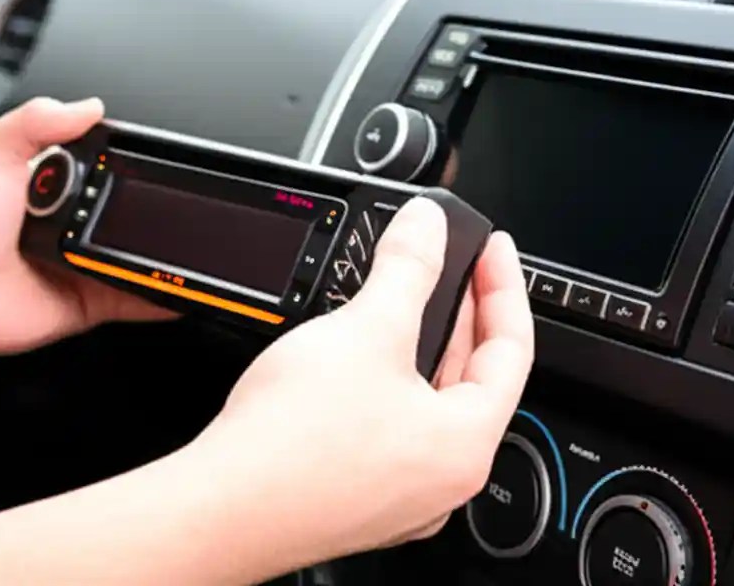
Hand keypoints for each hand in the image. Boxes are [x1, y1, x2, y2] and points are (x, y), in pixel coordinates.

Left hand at [0, 97, 174, 358]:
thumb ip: (33, 121)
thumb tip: (88, 105)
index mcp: (61, 180)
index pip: (116, 165)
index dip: (138, 162)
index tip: (162, 161)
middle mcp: (81, 219)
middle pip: (137, 210)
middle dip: (157, 208)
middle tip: (171, 207)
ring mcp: (91, 261)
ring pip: (144, 254)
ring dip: (163, 252)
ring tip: (181, 246)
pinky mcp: (95, 300)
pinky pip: (140, 299)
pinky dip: (164, 295)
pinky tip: (181, 287)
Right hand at [195, 197, 533, 578]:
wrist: (220, 508)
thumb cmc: (291, 444)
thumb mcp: (366, 330)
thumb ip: (407, 268)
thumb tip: (426, 226)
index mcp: (466, 444)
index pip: (513, 350)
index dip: (505, 287)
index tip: (494, 249)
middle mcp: (442, 480)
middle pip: (474, 379)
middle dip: (463, 314)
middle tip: (453, 265)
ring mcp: (399, 495)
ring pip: (428, 405)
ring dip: (422, 347)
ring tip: (405, 300)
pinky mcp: (356, 496)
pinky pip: (391, 428)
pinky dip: (388, 383)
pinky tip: (360, 356)